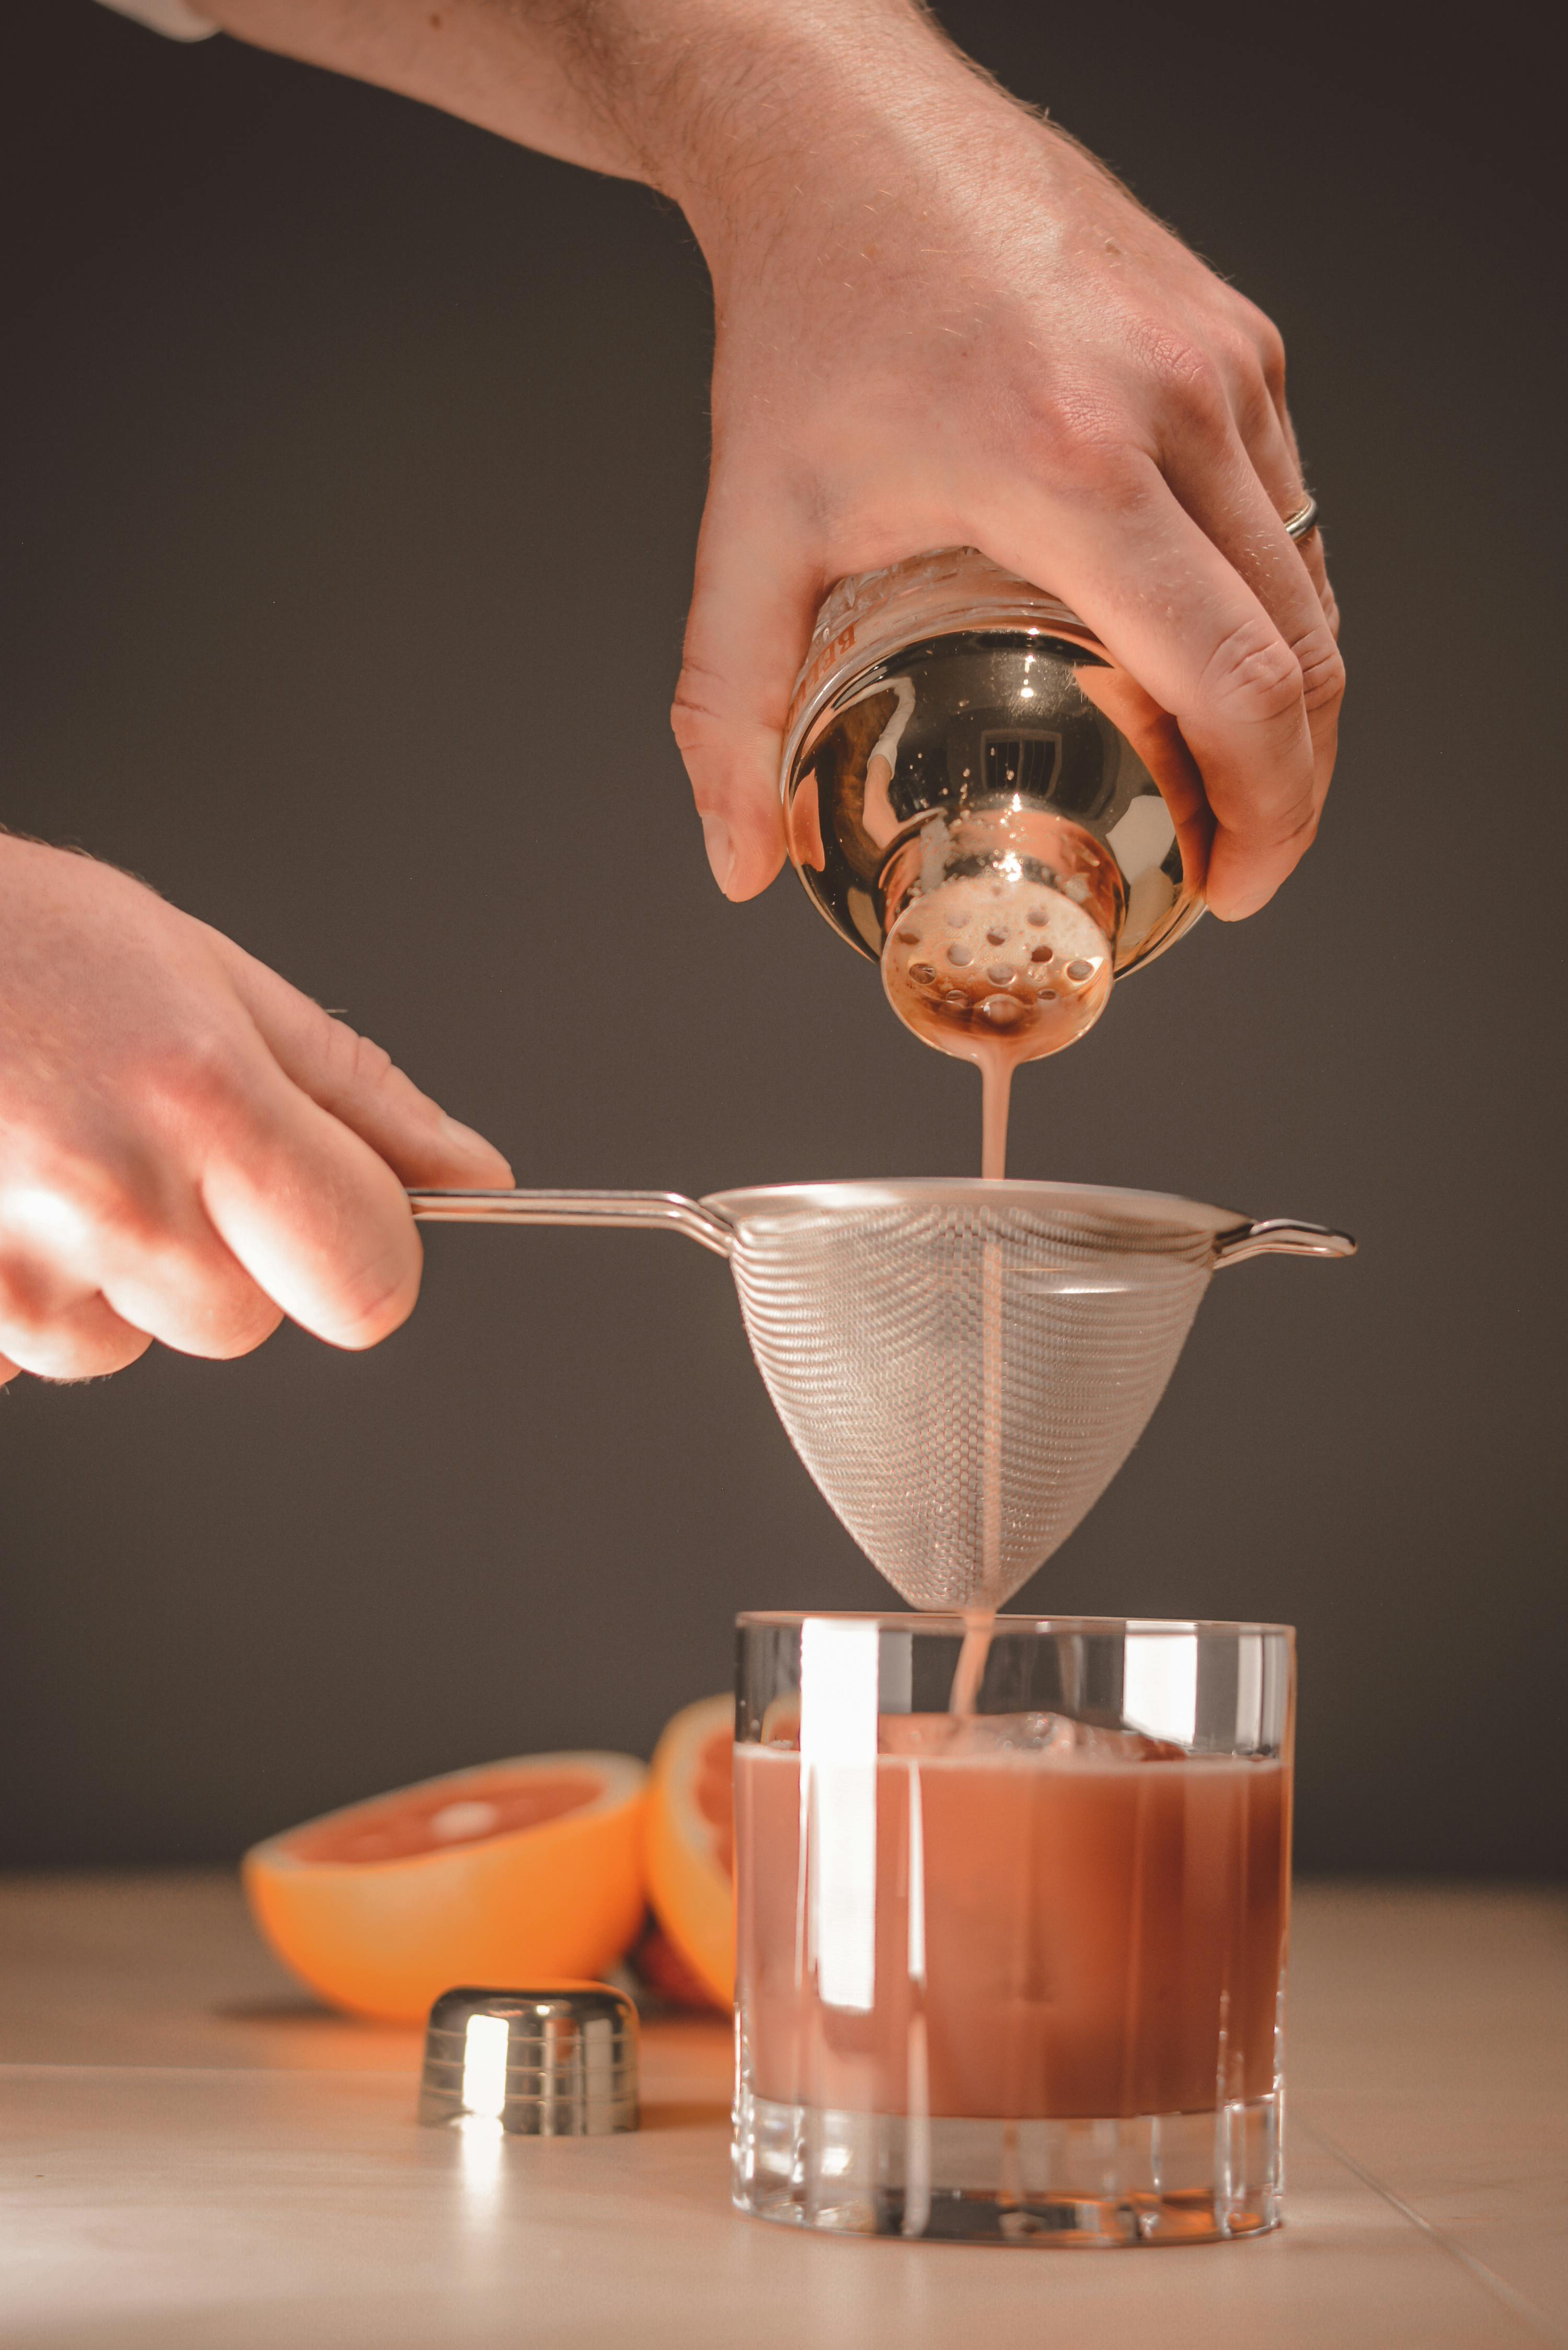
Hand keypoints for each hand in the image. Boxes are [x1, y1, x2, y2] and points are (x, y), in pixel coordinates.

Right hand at [0, 836, 510, 1385]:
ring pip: (124, 1341)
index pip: (370, 1280)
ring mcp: (16, 1279)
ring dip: (100, 1271)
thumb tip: (471, 1177)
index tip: (328, 1210)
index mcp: (209, 1105)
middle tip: (129, 1135)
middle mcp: (117, 1203)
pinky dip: (11, 1291)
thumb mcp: (206, 974)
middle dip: (213, 1251)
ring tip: (35, 1146)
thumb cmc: (11, 939)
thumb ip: (351, 1095)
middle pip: (246, 1322)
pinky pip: (21, 1354)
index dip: (362, 1252)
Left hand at [177, 1, 1341, 920]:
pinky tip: (1210, 647)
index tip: (1235, 884)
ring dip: (1288, 695)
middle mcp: (1175, 402)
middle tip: (1235, 860)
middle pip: (1303, 650)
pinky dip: (1273, 597)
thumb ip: (730, 706)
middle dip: (1288, 785)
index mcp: (1071, 464)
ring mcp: (1222, 360)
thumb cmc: (807, 311)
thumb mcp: (751, 527)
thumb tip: (735, 858)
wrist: (843, 135)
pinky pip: (1289, 502)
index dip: (1264, 813)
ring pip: (1310, 577)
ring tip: (1224, 773)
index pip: (1235, 681)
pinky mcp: (1237, 332)